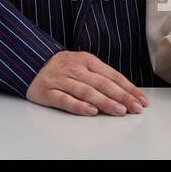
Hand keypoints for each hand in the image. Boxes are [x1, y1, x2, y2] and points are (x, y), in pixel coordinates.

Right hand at [26, 50, 148, 115]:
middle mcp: (74, 69)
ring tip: (119, 110)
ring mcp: (60, 80)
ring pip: (86, 91)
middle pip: (101, 83)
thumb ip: (100, 75)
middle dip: (121, 96)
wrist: (30, 62)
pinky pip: (65, 100)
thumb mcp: (81, 63)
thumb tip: (124, 92)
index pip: (111, 75)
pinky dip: (78, 105)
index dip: (128, 87)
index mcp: (86, 60)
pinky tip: (90, 111)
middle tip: (135, 108)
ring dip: (104, 102)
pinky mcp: (47, 92)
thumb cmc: (60, 66)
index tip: (141, 99)